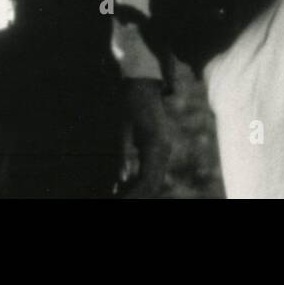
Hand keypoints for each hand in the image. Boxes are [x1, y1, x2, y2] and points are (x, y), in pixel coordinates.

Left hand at [116, 78, 174, 198]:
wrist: (143, 86)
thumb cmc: (130, 106)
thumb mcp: (123, 131)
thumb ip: (123, 157)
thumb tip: (122, 181)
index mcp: (155, 146)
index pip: (147, 181)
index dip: (134, 194)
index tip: (120, 199)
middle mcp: (164, 150)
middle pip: (154, 183)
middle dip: (137, 194)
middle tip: (119, 199)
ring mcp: (164, 149)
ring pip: (155, 178)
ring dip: (139, 189)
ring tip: (120, 194)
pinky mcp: (161, 147)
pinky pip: (153, 169)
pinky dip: (140, 179)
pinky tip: (124, 184)